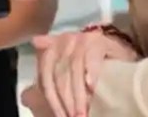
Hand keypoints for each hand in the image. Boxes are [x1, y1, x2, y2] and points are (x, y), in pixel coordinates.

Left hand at [22, 26, 138, 116]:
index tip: (59, 116)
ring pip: (74, 70)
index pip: (47, 75)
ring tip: (82, 113)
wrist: (119, 50)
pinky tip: (92, 88)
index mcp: (54, 47)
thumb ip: (51, 68)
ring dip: (78, 96)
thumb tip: (28, 83)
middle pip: (60, 75)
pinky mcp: (99, 42)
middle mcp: (65, 40)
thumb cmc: (91, 62)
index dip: (52, 98)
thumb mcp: (68, 65)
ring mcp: (82, 40)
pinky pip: (92, 59)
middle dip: (66, 101)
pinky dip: (91, 74)